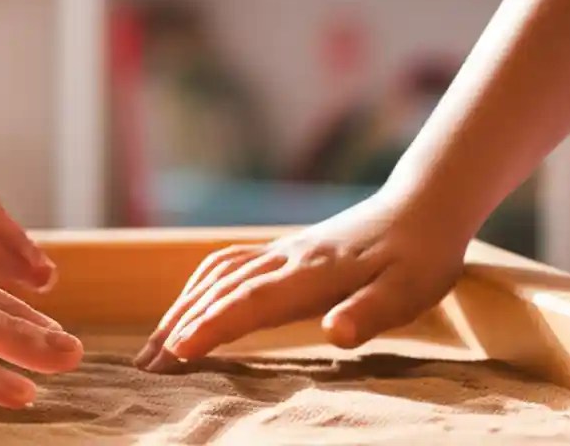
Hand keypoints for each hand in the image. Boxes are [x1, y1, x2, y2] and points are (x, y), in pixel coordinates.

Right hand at [135, 193, 469, 369]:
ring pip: (217, 276)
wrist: (424, 204)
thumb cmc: (421, 255)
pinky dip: (200, 285)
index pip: (250, 302)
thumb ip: (368, 313)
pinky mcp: (285, 251)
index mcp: (312, 273)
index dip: (212, 326)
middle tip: (145, 365)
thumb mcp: (408, 291)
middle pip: (220, 291)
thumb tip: (334, 333)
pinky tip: (191, 301)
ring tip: (154, 343)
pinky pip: (228, 264)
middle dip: (179, 325)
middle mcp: (287, 259)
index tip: (177, 352)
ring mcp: (282, 251)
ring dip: (182, 307)